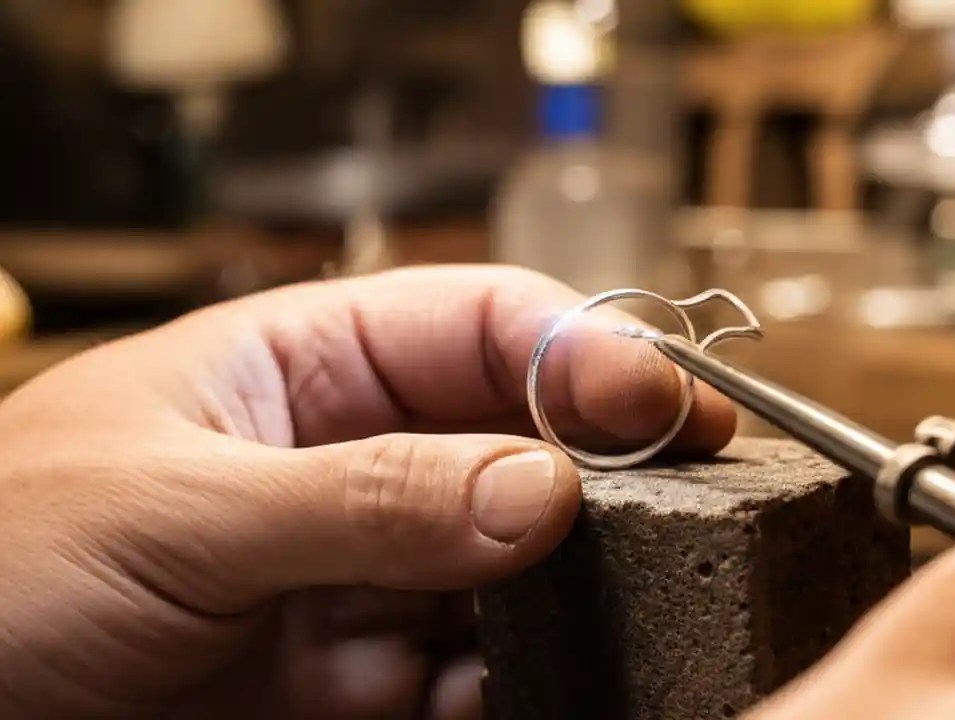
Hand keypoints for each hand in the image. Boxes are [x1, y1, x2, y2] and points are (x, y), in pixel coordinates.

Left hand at [0, 266, 735, 718]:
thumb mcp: (176, 511)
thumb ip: (363, 497)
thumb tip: (538, 487)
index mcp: (306, 369)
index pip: (479, 324)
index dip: (579, 348)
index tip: (656, 402)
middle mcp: (357, 463)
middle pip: (522, 438)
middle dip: (608, 461)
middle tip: (699, 492)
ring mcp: (368, 573)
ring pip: (516, 559)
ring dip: (577, 577)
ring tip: (637, 593)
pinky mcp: (364, 677)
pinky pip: (475, 664)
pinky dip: (517, 673)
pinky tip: (543, 675)